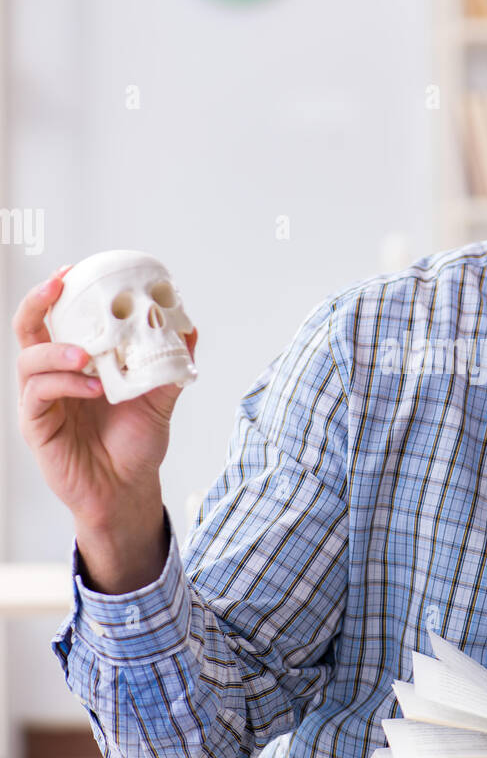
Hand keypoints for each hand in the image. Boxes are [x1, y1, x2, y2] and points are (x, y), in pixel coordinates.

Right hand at [14, 265, 197, 530]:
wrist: (128, 488)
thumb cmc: (136, 442)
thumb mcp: (160, 397)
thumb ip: (169, 363)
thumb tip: (189, 327)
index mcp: (76, 361)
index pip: (57, 318)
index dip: (60, 292)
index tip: (74, 269)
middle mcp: (52, 375)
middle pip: (27, 328)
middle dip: (40, 301)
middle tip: (60, 285)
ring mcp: (41, 400)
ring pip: (29, 359)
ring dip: (58, 350)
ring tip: (88, 354)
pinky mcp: (37, 426)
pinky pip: (40, 394)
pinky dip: (66, 384)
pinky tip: (94, 387)